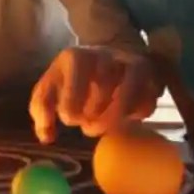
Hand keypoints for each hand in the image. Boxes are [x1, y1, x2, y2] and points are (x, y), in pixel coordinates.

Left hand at [28, 46, 159, 142]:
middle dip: (93, 116)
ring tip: (104, 128)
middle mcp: (106, 56)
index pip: (75, 84)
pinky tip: (123, 119)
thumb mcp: (50, 88)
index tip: (70, 119)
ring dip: (115, 119)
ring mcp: (131, 65)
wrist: (106, 58)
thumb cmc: (72, 79)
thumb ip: (42, 109)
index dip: (71, 109)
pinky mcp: (151, 79)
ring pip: (130, 96)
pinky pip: (147, 104)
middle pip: (103, 90)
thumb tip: (46, 136)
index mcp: (76, 57)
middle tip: (87, 128)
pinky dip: (135, 117)